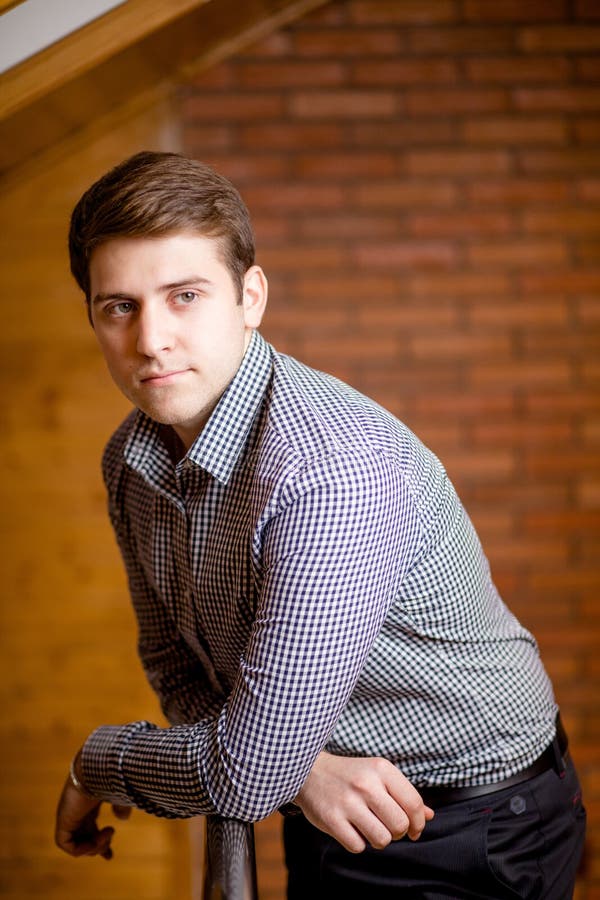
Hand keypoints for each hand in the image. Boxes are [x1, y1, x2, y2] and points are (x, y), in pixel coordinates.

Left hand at [55, 767, 130, 859]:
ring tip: (107, 835)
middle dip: (95, 849)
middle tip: (109, 855)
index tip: (110, 855)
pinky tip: (96, 840)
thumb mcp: (121, 794)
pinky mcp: (63, 819)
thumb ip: (121, 806)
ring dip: (93, 847)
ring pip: (75, 843)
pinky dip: (80, 849)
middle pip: (82, 837)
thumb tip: (122, 818)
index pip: (90, 825)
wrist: (100, 765)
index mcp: (89, 802)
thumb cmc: (112, 776)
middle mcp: (77, 810)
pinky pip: (65, 844)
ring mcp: (69, 815)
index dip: (99, 840)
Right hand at [295, 751, 433, 853]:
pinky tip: (351, 828)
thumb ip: (404, 794)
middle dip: (398, 833)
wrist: (310, 771)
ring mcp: (348, 802)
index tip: (413, 829)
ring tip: (369, 827)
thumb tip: (429, 815)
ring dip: (379, 839)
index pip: (414, 803)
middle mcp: (366, 784)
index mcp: (381, 769)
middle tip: (388, 826)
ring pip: (382, 840)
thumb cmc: (351, 775)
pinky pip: (358, 846)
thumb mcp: (378, 774)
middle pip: (400, 825)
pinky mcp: (331, 819)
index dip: (418, 823)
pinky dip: (357, 842)